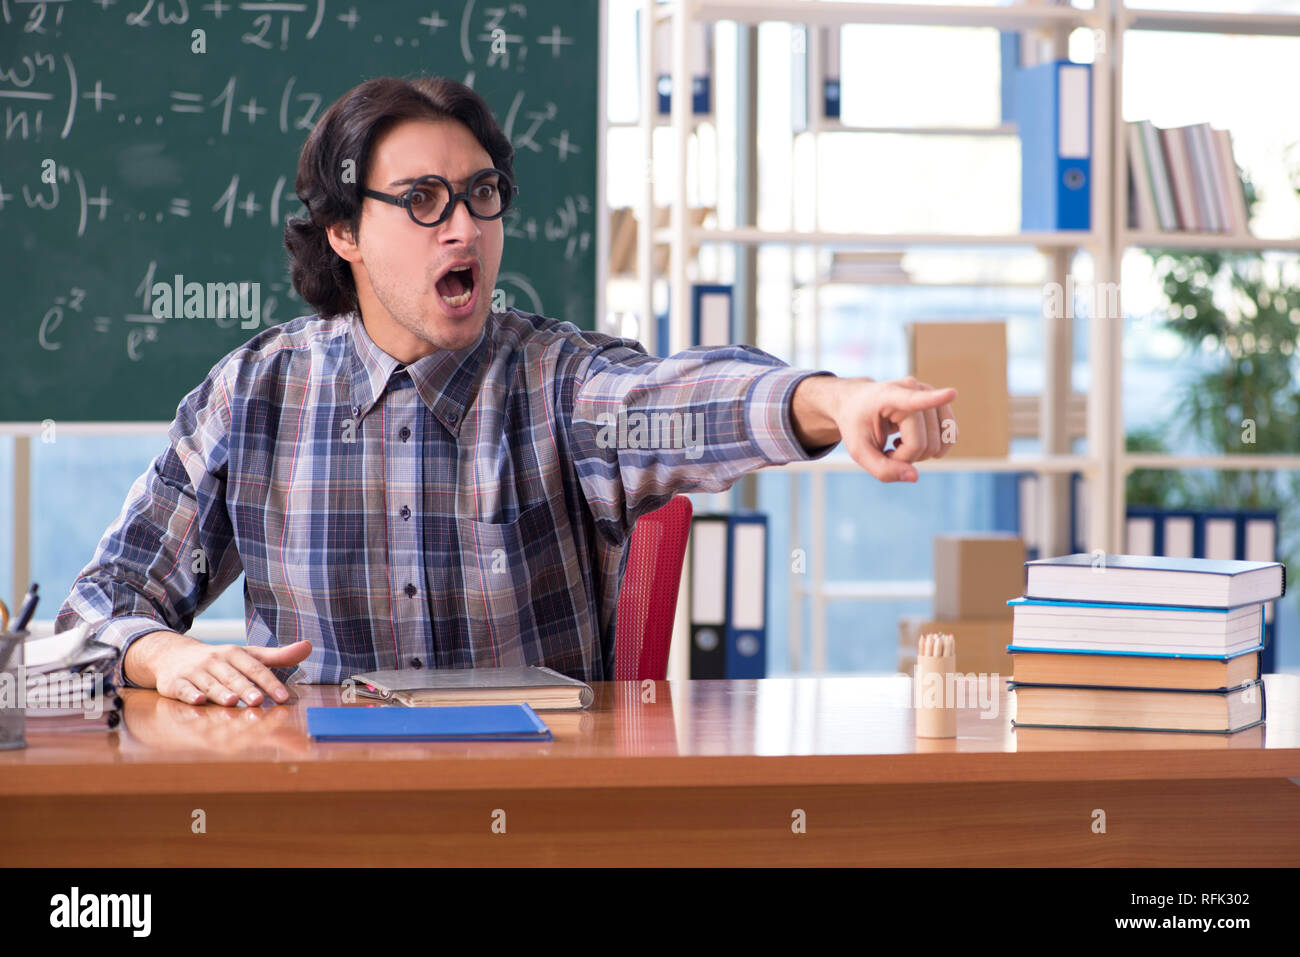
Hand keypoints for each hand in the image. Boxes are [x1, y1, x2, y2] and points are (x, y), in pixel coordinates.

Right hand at [124, 631, 312, 706]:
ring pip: (210, 684)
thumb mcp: (247, 656)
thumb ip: (277, 656)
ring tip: (232, 702)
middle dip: (245, 689)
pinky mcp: (175, 683)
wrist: (172, 655)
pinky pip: (183, 689)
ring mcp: (194, 672)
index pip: (255, 668)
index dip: (269, 682)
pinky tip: (198, 700)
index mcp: (235, 654)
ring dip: (220, 692)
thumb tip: (308, 647)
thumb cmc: (219, 661)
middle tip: (258, 701)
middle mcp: (215, 661)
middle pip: (233, 677)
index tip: (283, 697)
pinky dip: (190, 695)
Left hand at [839, 376, 955, 481]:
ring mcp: (930, 393)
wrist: (857, 402)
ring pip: (938, 443)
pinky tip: (911, 440)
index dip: (934, 399)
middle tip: (887, 448)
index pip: (914, 400)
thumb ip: (882, 469)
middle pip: (923, 443)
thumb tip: (915, 476)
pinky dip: (932, 448)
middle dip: (905, 456)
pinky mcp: (940, 403)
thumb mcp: (859, 452)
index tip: (952, 393)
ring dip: (918, 454)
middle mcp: (914, 388)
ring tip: (898, 442)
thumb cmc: (857, 425)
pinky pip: (949, 437)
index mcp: (888, 396)